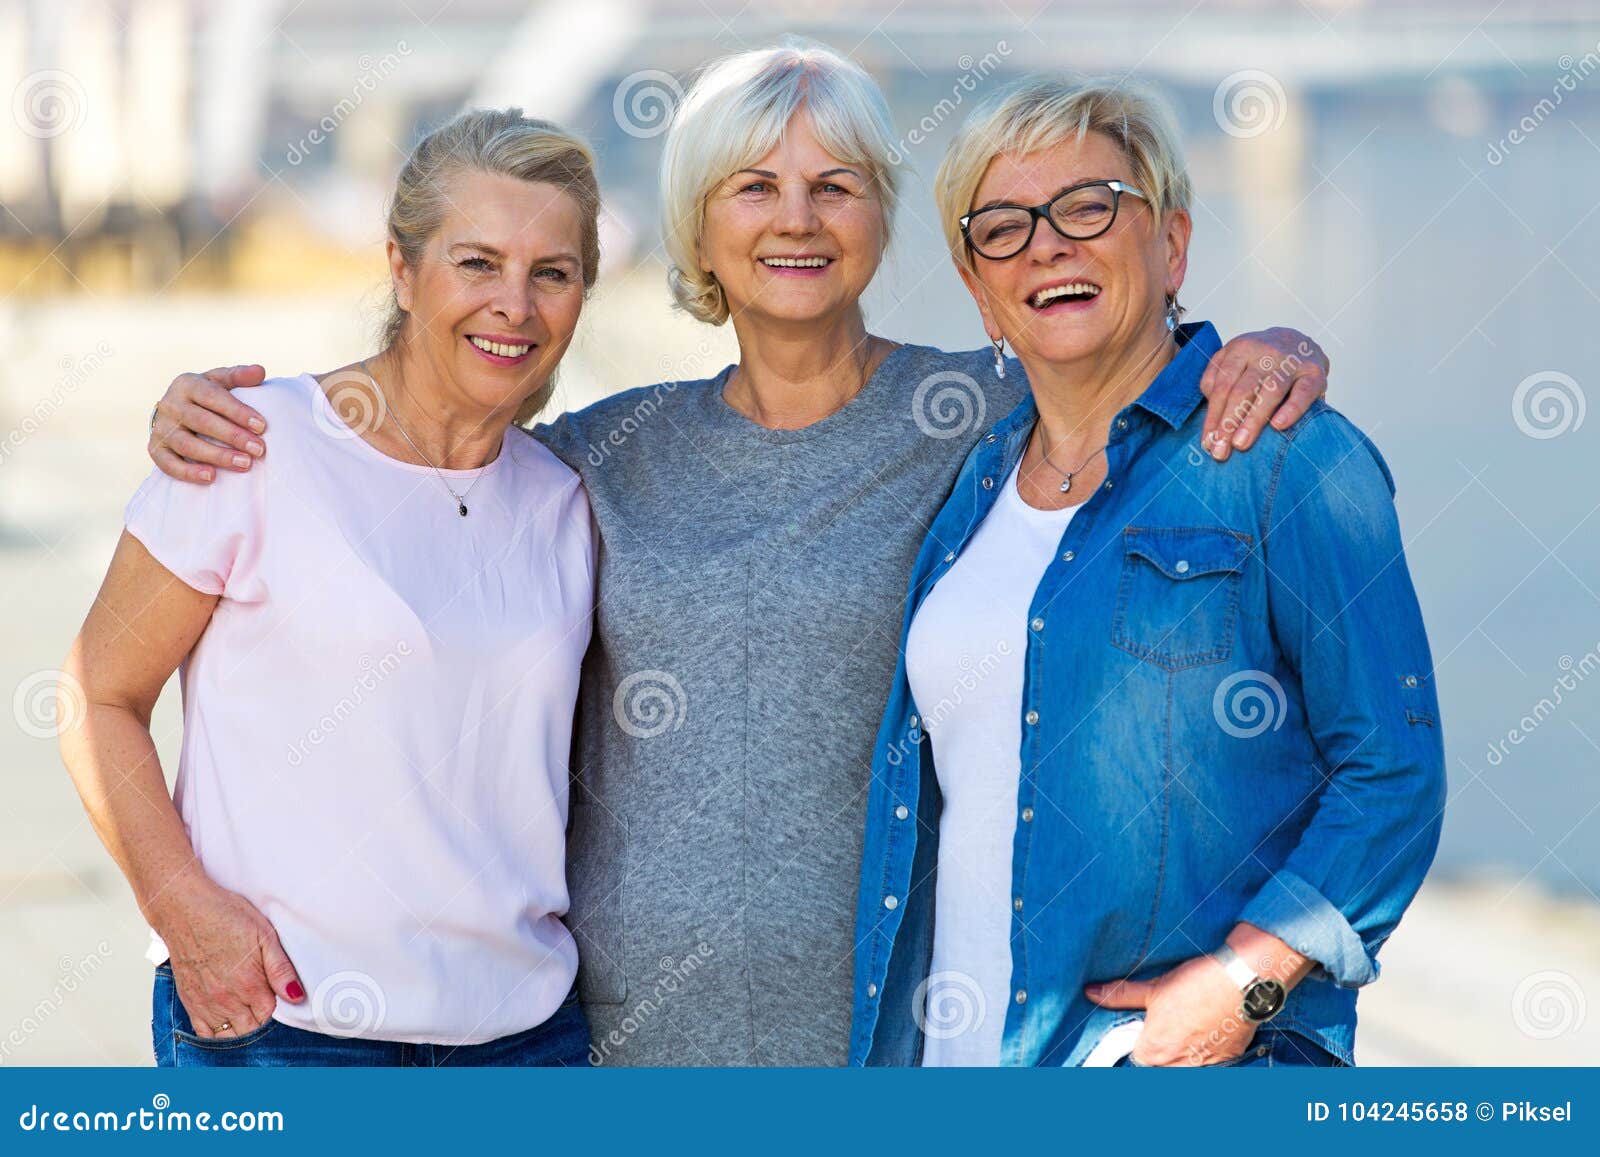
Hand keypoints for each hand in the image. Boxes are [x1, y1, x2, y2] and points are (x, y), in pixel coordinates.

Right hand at [148, 365, 269, 483]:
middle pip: (201, 422)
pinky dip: (188, 472)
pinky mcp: (155, 448)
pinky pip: (168, 463)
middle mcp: (170, 404)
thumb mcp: (220, 381)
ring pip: (187, 444)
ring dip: (217, 456)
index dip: (237, 411)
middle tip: (259, 449)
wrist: (176, 411)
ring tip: (244, 464)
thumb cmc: (207, 396)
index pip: (212, 397)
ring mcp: (160, 428)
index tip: (262, 426)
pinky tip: (211, 477)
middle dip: (233, 436)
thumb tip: (260, 371)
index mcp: (187, 384)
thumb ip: (239, 376)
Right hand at [150, 873, 305, 1038]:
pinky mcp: (190, 1001)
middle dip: (260, 1022)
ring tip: (247, 1015)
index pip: (269, 1015)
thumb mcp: (264, 934)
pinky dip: (216, 1035)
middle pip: (250, 1029)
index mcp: (249, 984)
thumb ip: (281, 969)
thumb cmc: (225, 916)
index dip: (277, 1008)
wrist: (185, 909)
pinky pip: (203, 1033)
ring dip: (241, 1031)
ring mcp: (206, 1003)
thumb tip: (296, 996)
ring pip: (228, 1036)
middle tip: (263, 1004)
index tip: (277, 997)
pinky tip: (225, 1024)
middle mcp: (226, 999)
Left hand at [1085, 955, 1255, 1066]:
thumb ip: (1121, 995)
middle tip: (1166, 1036)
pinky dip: (1201, 1061)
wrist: (1242, 982)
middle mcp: (1177, 1068)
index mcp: (1154, 1053)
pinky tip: (1202, 1041)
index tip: (1141, 1044)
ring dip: (1179, 1062)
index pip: (1135, 1066)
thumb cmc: (1196, 984)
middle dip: (1158, 1060)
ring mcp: (1204, 1069)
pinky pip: (1206, 1070)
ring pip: (1181, 1073)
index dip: (1137, 1053)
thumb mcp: (1153, 988)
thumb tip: (1091, 992)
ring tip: (1184, 1037)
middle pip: (1158, 1072)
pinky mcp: (1226, 1063)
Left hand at [1198, 327, 1329, 460]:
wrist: (1301, 341)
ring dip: (1253, 420)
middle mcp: (1265, 353)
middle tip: (1220, 450)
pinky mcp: (1314, 372)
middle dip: (1228, 423)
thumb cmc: (1260, 360)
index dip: (1213, 416)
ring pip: (1270, 392)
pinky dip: (1291, 409)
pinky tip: (1278, 426)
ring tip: (1241, 444)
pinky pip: (1303, 392)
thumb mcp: (1233, 359)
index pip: (1222, 386)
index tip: (1208, 442)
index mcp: (1240, 350)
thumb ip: (1215, 380)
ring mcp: (1291, 362)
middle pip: (1242, 390)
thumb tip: (1211, 413)